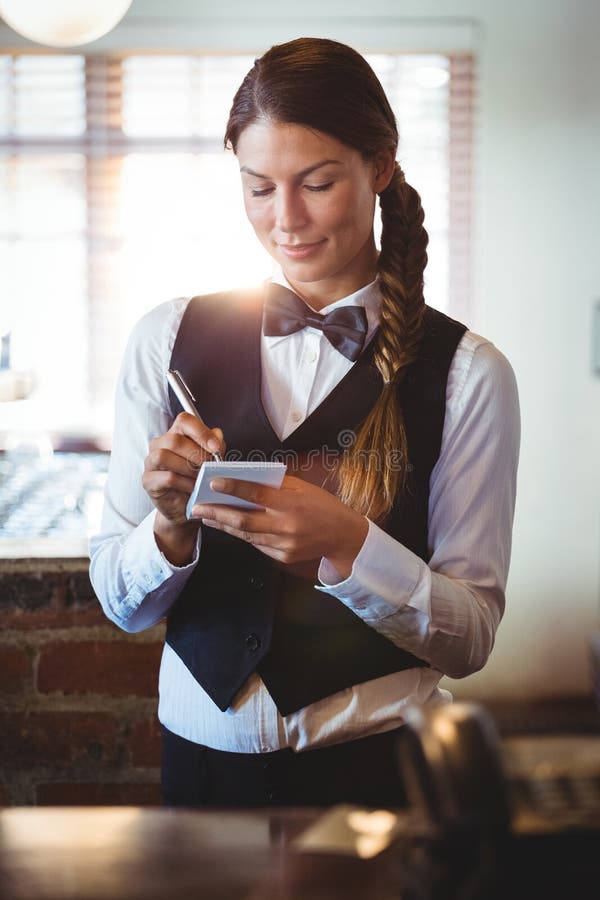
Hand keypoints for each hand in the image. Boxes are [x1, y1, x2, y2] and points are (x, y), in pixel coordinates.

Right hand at [142, 413, 224, 565]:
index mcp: (176, 434)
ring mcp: (151, 462)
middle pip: (174, 439)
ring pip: (163, 456)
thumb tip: (218, 436)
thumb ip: (215, 446)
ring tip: (201, 477)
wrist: (188, 506)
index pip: (184, 421)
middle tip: (211, 466)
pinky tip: (194, 487)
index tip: (216, 447)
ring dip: (187, 467)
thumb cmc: (198, 479)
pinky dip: (183, 482)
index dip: (201, 432)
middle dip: (196, 453)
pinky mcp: (148, 481)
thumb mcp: (211, 461)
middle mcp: (160, 445)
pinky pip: (165, 477)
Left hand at [190, 474, 367, 578]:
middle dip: (217, 513)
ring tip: (207, 516)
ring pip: (246, 535)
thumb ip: (275, 486)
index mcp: (291, 505)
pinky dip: (242, 535)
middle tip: (197, 507)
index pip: (257, 495)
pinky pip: (257, 544)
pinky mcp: (283, 557)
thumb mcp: (302, 488)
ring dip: (224, 525)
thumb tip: (245, 481)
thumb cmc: (322, 506)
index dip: (233, 489)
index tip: (213, 483)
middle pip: (243, 521)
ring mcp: (284, 545)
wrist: (342, 536)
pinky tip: (229, 527)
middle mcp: (286, 527)